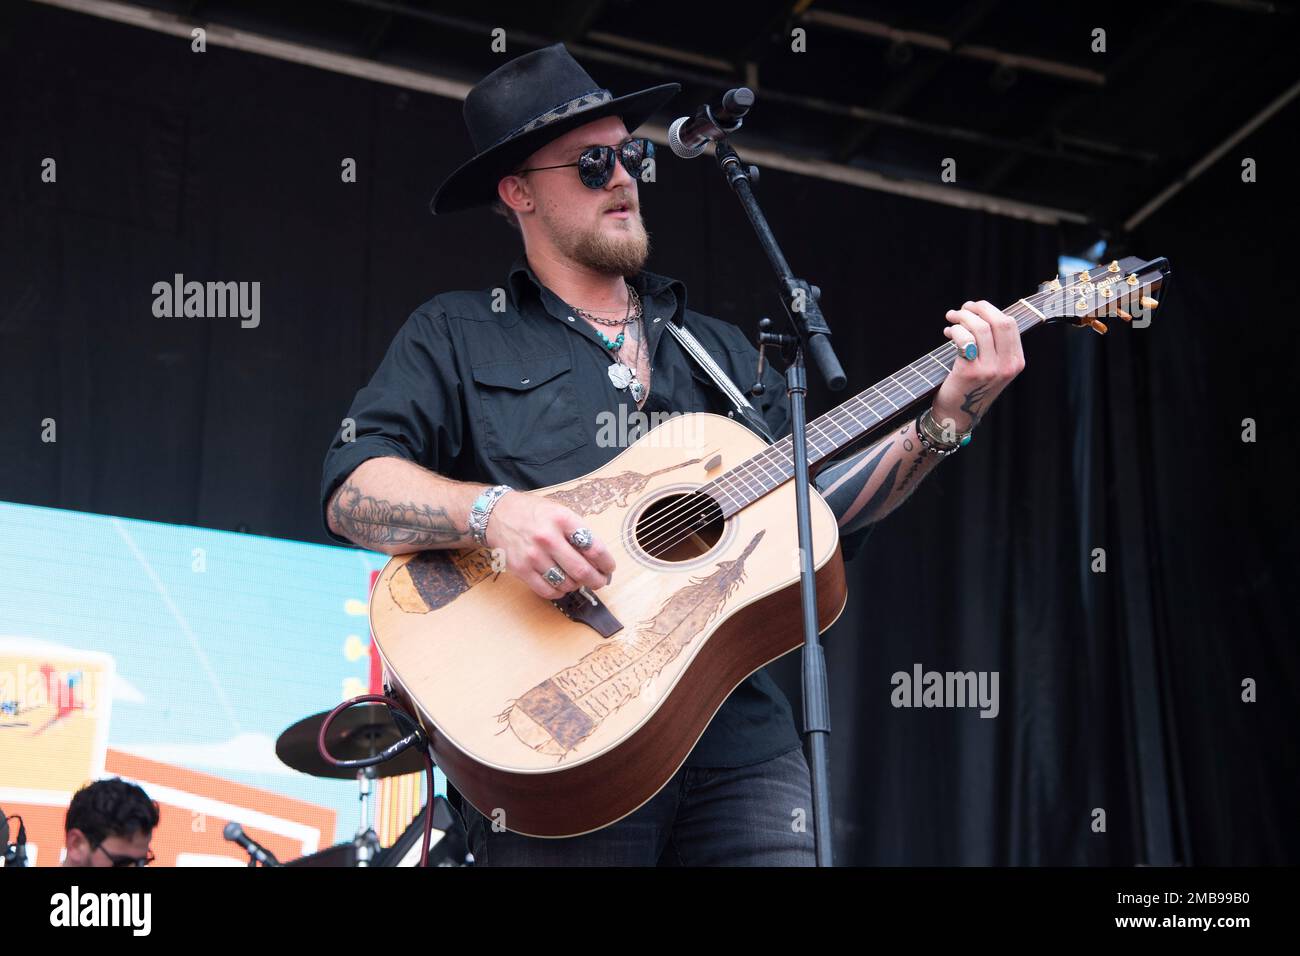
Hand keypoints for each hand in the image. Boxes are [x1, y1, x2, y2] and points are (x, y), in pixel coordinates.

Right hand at [484, 491, 616, 599]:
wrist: (497, 514)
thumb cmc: (533, 513)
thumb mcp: (559, 512)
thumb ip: (578, 532)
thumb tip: (598, 559)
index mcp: (562, 519)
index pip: (594, 547)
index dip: (606, 562)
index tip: (609, 568)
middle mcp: (547, 537)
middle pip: (581, 570)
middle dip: (596, 580)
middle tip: (600, 581)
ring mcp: (533, 555)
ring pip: (565, 583)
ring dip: (576, 586)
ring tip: (577, 580)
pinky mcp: (521, 569)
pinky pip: (547, 590)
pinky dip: (559, 592)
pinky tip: (561, 585)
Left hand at [933, 300, 1025, 433]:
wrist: (956, 415)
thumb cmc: (971, 387)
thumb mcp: (993, 368)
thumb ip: (994, 345)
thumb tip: (980, 313)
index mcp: (1016, 362)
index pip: (1010, 324)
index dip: (990, 310)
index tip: (975, 307)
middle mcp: (1007, 366)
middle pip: (999, 321)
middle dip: (978, 308)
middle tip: (962, 308)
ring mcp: (990, 369)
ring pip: (980, 327)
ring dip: (962, 317)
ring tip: (951, 319)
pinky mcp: (971, 371)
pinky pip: (964, 339)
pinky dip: (954, 330)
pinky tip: (948, 332)